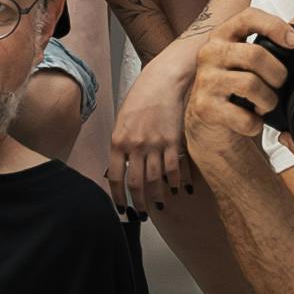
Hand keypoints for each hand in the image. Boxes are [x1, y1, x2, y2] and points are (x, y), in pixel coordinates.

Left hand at [109, 31, 204, 208]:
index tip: (121, 208)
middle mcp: (136, 145)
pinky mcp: (174, 141)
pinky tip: (177, 189)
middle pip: (137, 184)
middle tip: (140, 215)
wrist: (164, 79)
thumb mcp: (123, 118)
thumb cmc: (142, 96)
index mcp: (119, 140)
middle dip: (138, 203)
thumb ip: (121, 143)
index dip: (118, 197)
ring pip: (156, 180)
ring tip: (158, 206)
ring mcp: (156, 144)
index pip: (115, 177)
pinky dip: (177, 182)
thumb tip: (121, 166)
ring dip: (157, 197)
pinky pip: (174, 169)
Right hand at [182, 4, 293, 184]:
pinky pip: (244, 117)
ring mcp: (205, 80)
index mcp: (224, 35)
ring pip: (250, 85)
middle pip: (255, 54)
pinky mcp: (205, 107)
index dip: (275, 26)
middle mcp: (210, 53)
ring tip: (265, 104)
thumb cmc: (237, 87)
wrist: (212, 124)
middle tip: (279, 85)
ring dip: (268, 100)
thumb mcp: (259, 59)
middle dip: (278, 74)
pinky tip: (251, 120)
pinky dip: (255, 123)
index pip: (248, 17)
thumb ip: (282, 36)